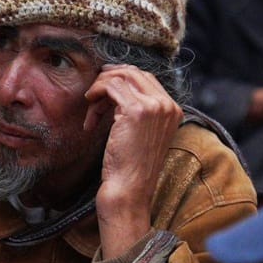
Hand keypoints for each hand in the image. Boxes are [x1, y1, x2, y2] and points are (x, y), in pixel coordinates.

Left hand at [86, 64, 182, 257]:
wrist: (129, 190)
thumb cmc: (130, 167)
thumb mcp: (140, 133)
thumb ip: (138, 110)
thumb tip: (115, 86)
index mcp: (173, 110)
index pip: (146, 78)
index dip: (122, 78)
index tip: (103, 88)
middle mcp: (167, 105)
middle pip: (134, 72)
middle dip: (110, 79)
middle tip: (94, 95)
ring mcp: (154, 106)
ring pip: (121, 76)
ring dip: (100, 88)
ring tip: (91, 108)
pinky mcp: (136, 110)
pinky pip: (111, 86)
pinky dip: (96, 94)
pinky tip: (90, 114)